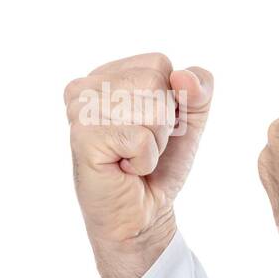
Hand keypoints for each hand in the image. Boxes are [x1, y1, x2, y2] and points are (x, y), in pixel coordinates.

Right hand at [64, 54, 213, 277]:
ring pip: (151, 109)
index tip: (153, 125)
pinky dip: (145, 160)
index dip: (173, 99)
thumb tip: (184, 77)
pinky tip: (125, 169)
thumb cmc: (160, 164)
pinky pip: (141, 138)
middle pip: (155, 81)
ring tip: (132, 156)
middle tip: (143, 145)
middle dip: (164, 122)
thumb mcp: (190, 120)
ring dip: (155, 142)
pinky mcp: (83, 139)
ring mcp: (79, 112)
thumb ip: (199, 90)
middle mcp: (84, 88)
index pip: (159, 63)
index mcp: (106, 74)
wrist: (143, 214)